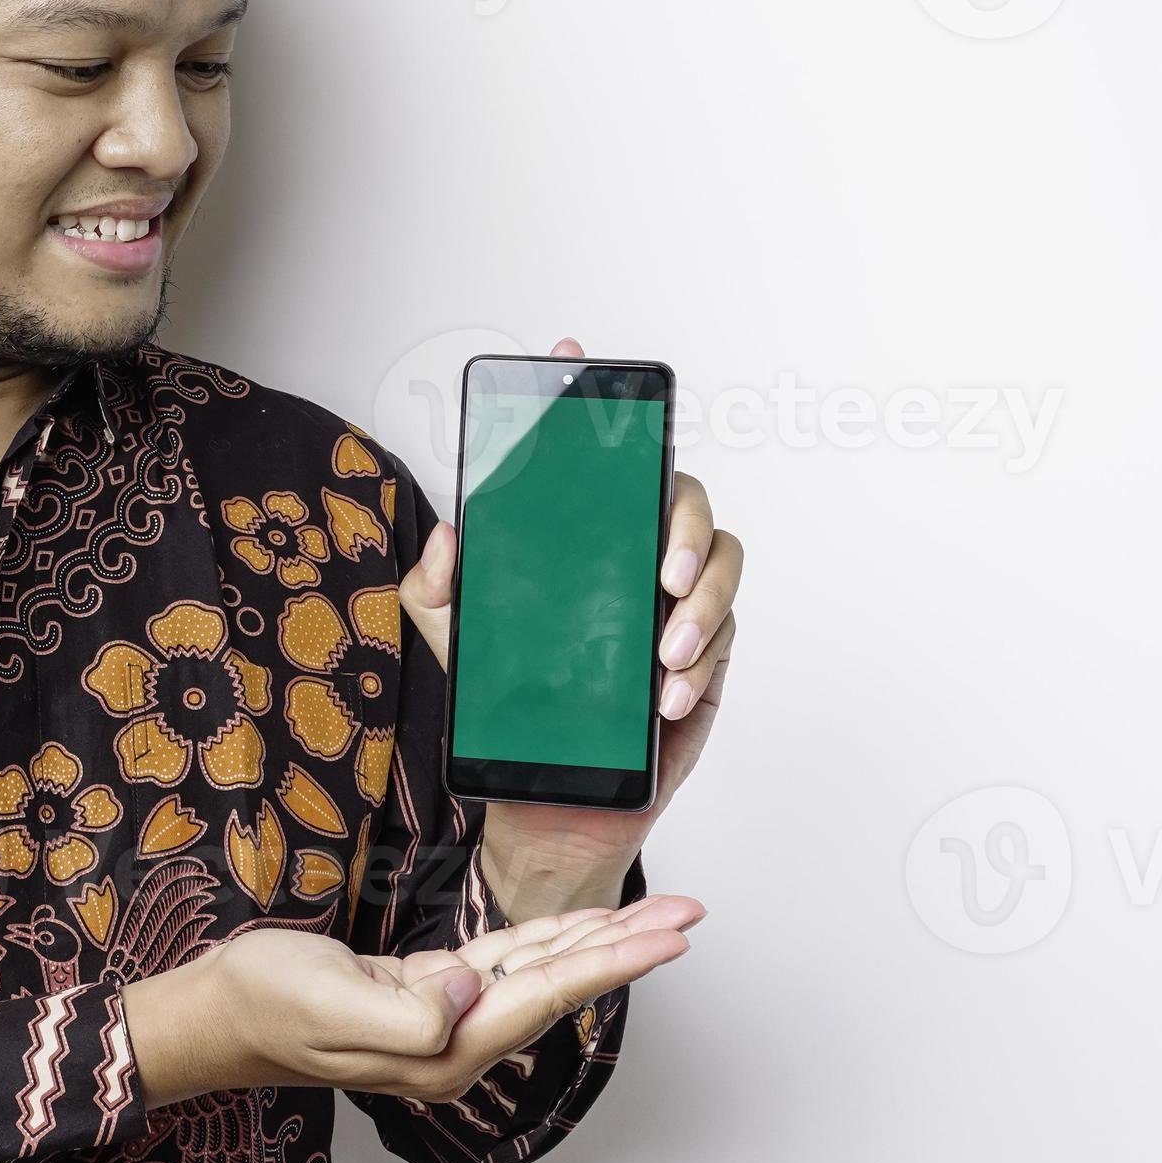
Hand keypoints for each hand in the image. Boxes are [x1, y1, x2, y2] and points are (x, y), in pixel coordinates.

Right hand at [123, 900, 702, 1108]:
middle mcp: (456, 1041)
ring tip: (657, 916)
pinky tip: (580, 925)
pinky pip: (503, 961)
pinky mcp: (425, 991)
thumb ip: (407, 1012)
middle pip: (561, 986)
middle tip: (689, 916)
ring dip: (598, 940)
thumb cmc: (264, 1007)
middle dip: (628, 949)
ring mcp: (443, 1017)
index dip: (613, 961)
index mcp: (443, 1052)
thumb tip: (469, 990)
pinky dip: (547, 937)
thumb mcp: (330, 1006)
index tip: (669, 936)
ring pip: (540, 971)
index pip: (547, 997)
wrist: (217, 1013)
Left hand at [393, 336, 738, 908]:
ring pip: (721, 563)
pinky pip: (724, 639)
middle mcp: (635, 559)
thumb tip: (449, 533)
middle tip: (662, 569)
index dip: (589, 403)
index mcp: (582, 542)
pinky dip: (701, 662)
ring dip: (703, 604)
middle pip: (682, 497)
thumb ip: (437, 590)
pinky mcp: (705, 659)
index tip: (572, 357)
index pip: (595, 462)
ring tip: (662, 654)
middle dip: (683, 521)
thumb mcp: (457, 645)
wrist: (552, 805)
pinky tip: (667, 696)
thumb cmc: (513, 709)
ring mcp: (676, 604)